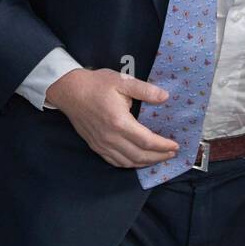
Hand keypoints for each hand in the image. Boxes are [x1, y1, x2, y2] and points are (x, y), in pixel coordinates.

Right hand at [44, 68, 180, 168]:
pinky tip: (137, 160)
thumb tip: (165, 97)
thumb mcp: (122, 81)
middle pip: (139, 155)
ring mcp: (102, 144)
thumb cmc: (96, 84)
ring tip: (158, 158)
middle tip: (171, 154)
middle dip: (158, 157)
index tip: (175, 146)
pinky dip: (129, 164)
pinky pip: (114, 161)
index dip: (163, 146)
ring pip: (127, 162)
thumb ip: (145, 90)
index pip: (146, 141)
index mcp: (119, 122)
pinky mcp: (95, 146)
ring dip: (145, 163)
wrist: (69, 90)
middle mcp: (110, 137)